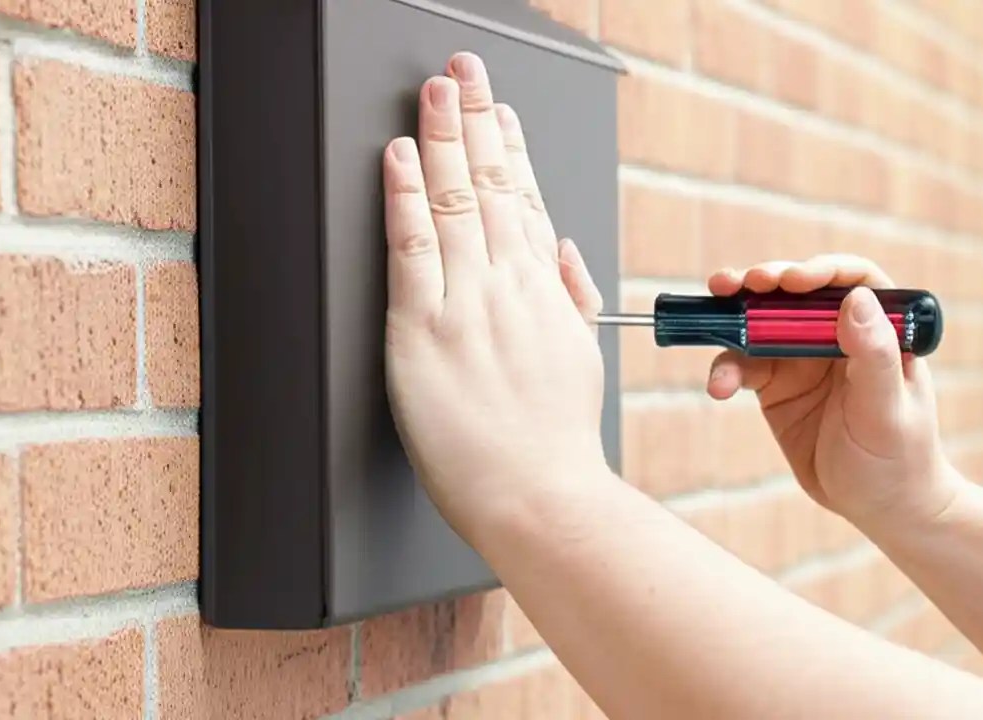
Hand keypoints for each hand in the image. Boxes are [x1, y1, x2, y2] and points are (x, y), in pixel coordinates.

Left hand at [381, 52, 610, 536]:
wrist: (540, 498)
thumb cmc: (555, 442)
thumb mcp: (583, 359)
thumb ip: (573, 296)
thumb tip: (565, 247)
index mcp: (544, 292)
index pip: (526, 202)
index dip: (511, 147)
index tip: (500, 108)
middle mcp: (509, 286)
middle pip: (493, 186)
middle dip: (477, 119)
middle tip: (462, 69)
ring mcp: (467, 304)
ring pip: (456, 203)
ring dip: (444, 138)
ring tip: (434, 89)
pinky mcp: (423, 330)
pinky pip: (413, 247)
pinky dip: (407, 196)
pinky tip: (400, 156)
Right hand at [706, 257, 961, 531]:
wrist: (880, 506)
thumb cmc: (899, 457)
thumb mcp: (887, 411)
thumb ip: (874, 355)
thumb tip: (855, 298)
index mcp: (880, 330)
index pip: (852, 280)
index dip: (819, 270)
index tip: (791, 281)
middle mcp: (838, 335)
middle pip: (796, 292)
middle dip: (763, 282)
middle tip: (736, 284)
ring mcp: (803, 357)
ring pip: (761, 322)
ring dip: (732, 319)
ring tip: (710, 322)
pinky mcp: (775, 383)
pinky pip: (742, 364)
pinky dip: (725, 370)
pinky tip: (719, 387)